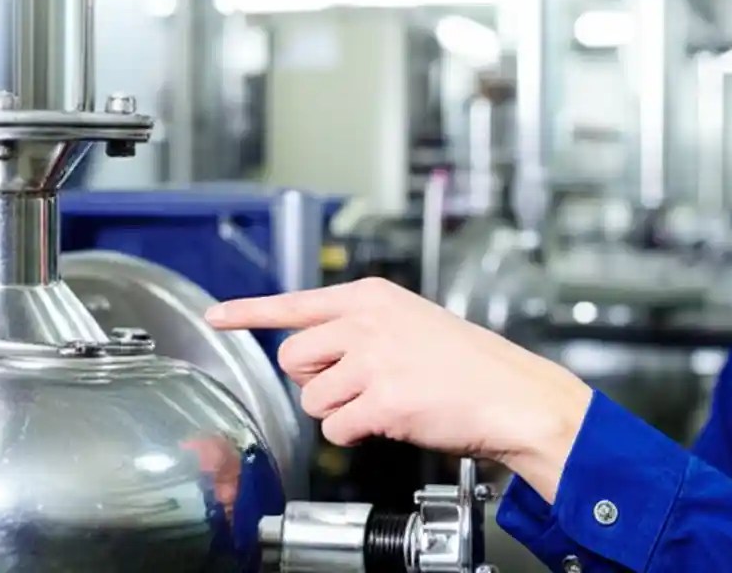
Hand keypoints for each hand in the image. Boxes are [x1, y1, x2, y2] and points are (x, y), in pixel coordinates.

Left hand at [205, 277, 591, 502]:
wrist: (513, 394)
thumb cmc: (469, 364)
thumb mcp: (412, 322)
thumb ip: (361, 328)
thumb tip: (316, 352)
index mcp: (372, 298)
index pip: (295, 304)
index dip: (249, 312)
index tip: (218, 316)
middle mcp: (367, 323)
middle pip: (293, 358)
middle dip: (315, 380)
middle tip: (354, 385)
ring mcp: (373, 361)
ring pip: (311, 399)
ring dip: (339, 411)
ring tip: (382, 402)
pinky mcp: (382, 402)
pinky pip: (335, 429)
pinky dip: (355, 434)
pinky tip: (388, 421)